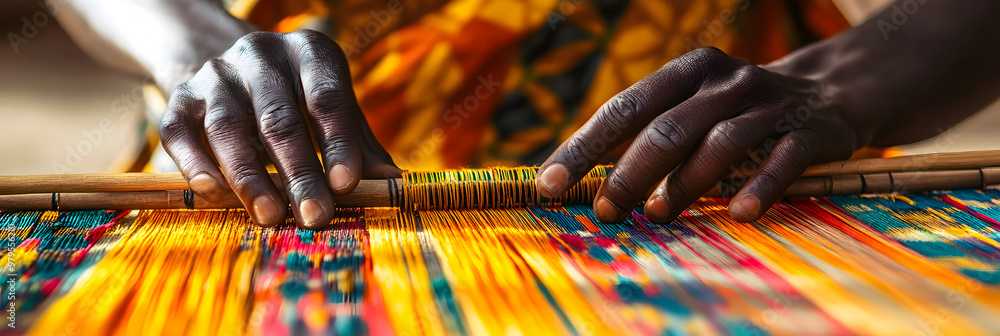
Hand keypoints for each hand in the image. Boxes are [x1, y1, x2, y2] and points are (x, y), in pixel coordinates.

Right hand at [161, 30, 400, 228]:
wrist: (235, 74)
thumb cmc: (301, 101)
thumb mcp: (336, 114)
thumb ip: (362, 148)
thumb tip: (395, 187)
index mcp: (310, 52)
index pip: (327, 96)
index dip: (338, 141)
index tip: (347, 184)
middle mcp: (261, 54)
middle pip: (280, 117)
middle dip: (299, 171)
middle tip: (314, 216)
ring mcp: (217, 73)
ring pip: (229, 126)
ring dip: (249, 176)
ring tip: (269, 216)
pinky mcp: (180, 96)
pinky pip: (180, 130)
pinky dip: (195, 163)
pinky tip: (214, 194)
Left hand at [536, 47, 862, 222]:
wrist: (833, 93)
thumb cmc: (737, 112)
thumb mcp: (692, 107)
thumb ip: (647, 136)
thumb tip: (585, 180)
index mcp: (686, 72)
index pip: (624, 109)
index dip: (584, 148)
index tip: (551, 185)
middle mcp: (724, 81)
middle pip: (667, 128)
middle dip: (629, 173)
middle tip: (607, 211)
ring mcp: (768, 103)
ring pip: (718, 143)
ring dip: (684, 183)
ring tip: (657, 214)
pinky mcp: (810, 130)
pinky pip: (782, 159)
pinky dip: (759, 187)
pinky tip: (740, 214)